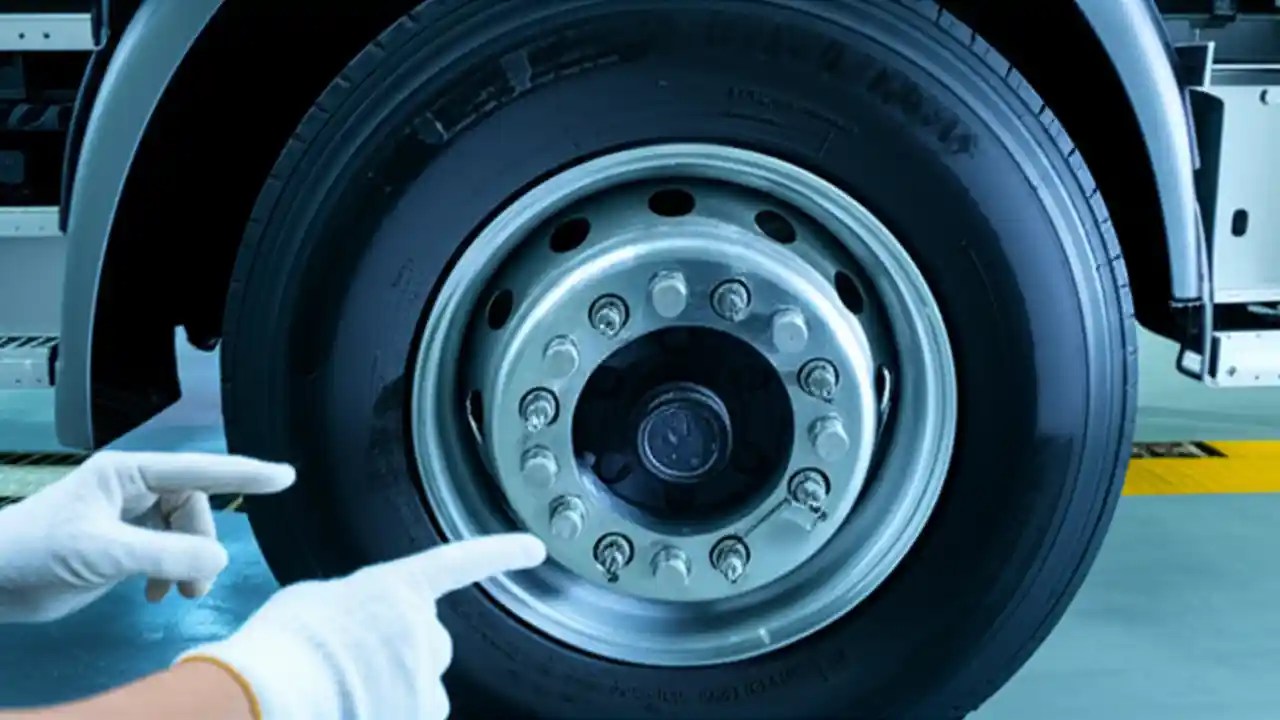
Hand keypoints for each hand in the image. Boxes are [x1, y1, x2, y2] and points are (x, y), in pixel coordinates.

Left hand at [0, 450, 295, 623]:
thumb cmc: (38, 552)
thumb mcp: (105, 552)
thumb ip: (165, 554)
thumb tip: (218, 560)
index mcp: (127, 473)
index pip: (199, 470)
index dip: (245, 473)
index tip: (285, 477)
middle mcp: (132, 489)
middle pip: (194, 508)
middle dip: (201, 544)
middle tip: (197, 584)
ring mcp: (126, 518)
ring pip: (183, 534)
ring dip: (187, 565)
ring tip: (179, 596)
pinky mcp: (120, 546)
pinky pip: (166, 552)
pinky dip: (169, 574)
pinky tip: (156, 595)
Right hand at [179, 533, 547, 719]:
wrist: (269, 697)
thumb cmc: (279, 648)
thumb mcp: (313, 602)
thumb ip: (356, 605)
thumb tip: (361, 625)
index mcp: (397, 589)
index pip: (461, 563)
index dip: (500, 553)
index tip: (535, 548)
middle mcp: (423, 631)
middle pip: (432, 645)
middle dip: (407, 657)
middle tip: (355, 668)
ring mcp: (425, 681)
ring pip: (421, 692)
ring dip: (395, 696)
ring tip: (343, 697)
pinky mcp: (420, 718)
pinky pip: (412, 716)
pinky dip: (388, 714)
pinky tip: (351, 710)